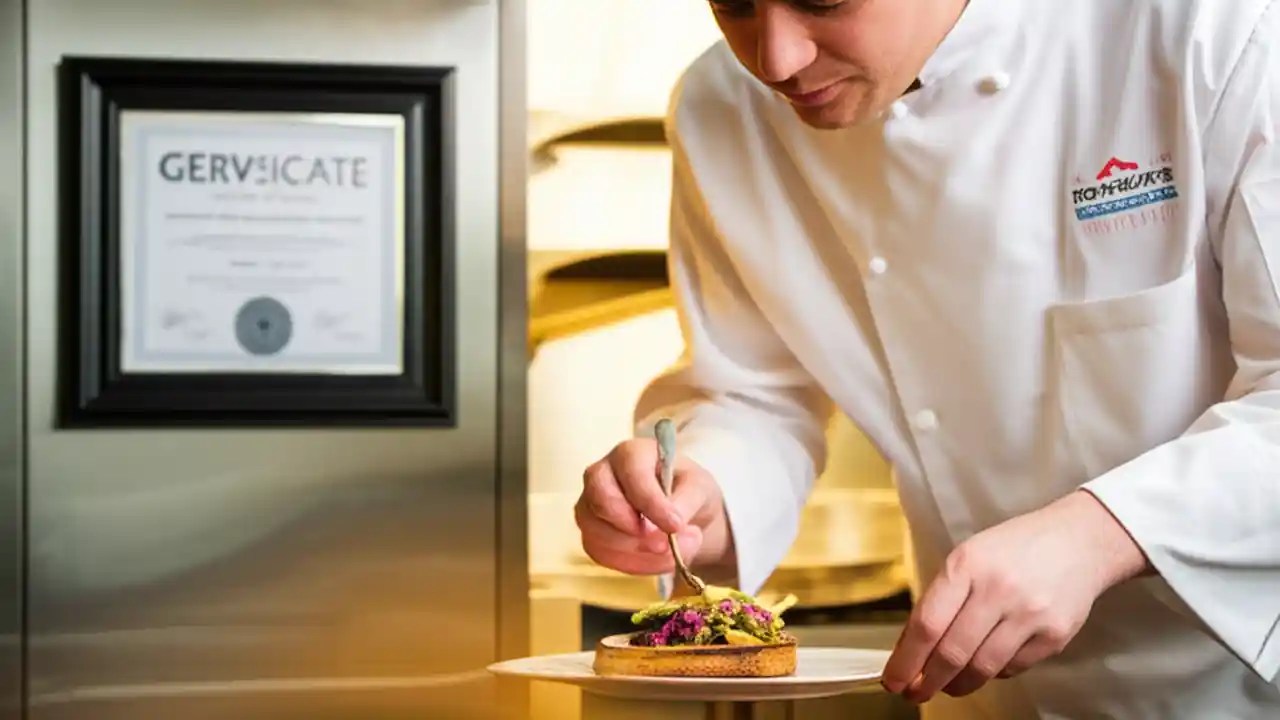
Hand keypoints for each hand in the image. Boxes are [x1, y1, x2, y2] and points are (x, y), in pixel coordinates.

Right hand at [576, 438, 733, 576]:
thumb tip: (671, 524)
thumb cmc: (686, 489)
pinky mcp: (591, 534)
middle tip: (664, 544)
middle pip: (601, 500)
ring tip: (671, 552)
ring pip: (597, 532)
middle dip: (633, 529)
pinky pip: (602, 554)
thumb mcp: (699, 487)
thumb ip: (687, 500)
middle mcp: (601, 475)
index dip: (651, 502)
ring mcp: (590, 505)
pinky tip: (657, 560)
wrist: (681, 512)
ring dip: (636, 552)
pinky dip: (632, 564)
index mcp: (630, 454)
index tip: (675, 525)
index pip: (631, 474)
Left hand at [881, 490, 1149, 703]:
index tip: (892, 680)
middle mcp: (998, 589)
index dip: (905, 660)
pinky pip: (1012, 668)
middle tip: (914, 692)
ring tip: (947, 686)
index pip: (927, 624)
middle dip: (927, 681)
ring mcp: (1030, 614)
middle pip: (952, 653)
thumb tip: (910, 648)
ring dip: (958, 684)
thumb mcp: (968, 557)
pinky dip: (993, 673)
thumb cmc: (1013, 549)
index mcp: (967, 565)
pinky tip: (985, 665)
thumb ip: (940, 599)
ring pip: (982, 667)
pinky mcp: (1055, 635)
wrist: (1078, 540)